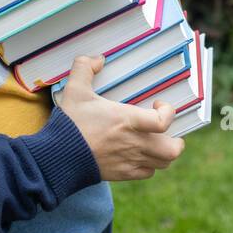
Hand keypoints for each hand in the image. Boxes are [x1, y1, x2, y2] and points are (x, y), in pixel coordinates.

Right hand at [56, 54, 185, 181]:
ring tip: (155, 140)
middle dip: (176, 139)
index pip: (163, 122)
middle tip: (165, 129)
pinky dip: (150, 165)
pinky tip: (140, 154)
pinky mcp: (123, 174)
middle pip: (172, 150)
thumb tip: (98, 58)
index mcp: (127, 121)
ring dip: (164, 152)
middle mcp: (134, 143)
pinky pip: (147, 173)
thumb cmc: (70, 124)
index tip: (158, 104)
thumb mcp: (75, 90)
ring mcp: (130, 161)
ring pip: (163, 163)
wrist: (57, 158)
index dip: (168, 112)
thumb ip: (84, 68)